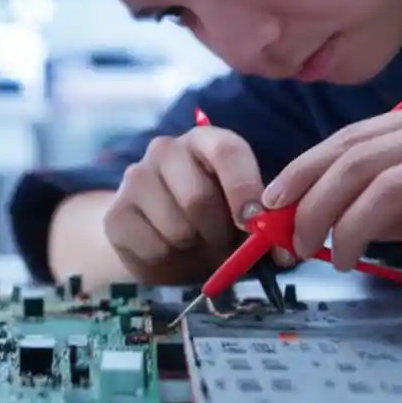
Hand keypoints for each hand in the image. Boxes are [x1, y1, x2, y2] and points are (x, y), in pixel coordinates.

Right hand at [104, 126, 290, 283]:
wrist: (163, 242)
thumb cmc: (214, 224)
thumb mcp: (247, 222)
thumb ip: (271, 230)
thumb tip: (286, 250)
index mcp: (206, 142)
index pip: (226, 152)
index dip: (244, 188)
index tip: (253, 222)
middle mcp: (166, 150)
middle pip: (198, 197)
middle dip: (218, 232)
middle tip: (222, 242)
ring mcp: (135, 179)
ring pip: (176, 227)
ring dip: (193, 247)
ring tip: (194, 242)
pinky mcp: (115, 213)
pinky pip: (151, 247)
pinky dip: (168, 260)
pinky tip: (167, 250)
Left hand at [263, 90, 401, 295]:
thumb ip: (394, 207)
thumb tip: (324, 220)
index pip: (351, 140)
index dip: (301, 174)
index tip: (267, 213)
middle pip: (362, 159)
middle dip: (315, 205)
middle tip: (298, 247)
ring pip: (397, 183)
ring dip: (355, 227)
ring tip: (344, 260)